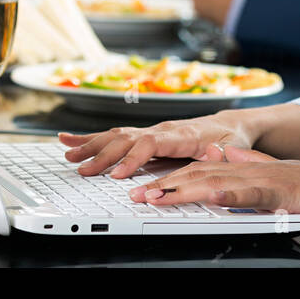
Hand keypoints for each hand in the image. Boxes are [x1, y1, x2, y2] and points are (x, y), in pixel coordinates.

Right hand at [58, 112, 254, 177]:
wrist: (230, 124)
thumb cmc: (231, 139)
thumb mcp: (231, 150)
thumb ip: (218, 155)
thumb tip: (209, 157)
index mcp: (181, 133)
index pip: (150, 143)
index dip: (132, 158)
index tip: (116, 174)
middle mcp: (161, 129)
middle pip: (126, 139)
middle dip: (102, 154)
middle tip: (82, 169)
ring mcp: (151, 130)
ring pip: (115, 135)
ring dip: (90, 145)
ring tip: (68, 154)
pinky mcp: (145, 134)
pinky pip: (114, 135)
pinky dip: (90, 137)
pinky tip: (69, 139)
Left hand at [128, 149, 299, 225]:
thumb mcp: (265, 173)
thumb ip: (243, 163)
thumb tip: (220, 153)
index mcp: (238, 167)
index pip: (195, 168)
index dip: (167, 175)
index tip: (144, 186)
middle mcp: (243, 168)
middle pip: (196, 173)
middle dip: (164, 184)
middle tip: (136, 194)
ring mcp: (257, 178)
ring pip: (213, 181)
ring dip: (183, 188)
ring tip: (158, 196)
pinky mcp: (274, 190)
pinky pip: (246, 193)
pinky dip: (226, 194)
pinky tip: (210, 197)